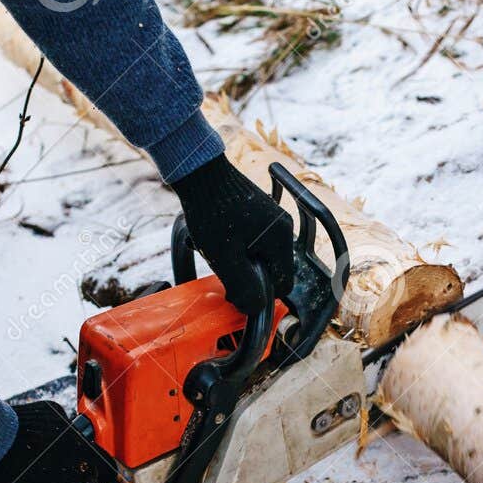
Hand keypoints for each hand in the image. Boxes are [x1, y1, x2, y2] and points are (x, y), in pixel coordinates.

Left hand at [172, 154, 293, 314]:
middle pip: (270, 269)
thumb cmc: (212, 214)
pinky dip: (235, 245)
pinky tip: (217, 237)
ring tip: (216, 247)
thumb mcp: (225, 259)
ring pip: (259, 255)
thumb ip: (243, 287)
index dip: (261, 293)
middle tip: (222, 265)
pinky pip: (252, 240)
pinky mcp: (259, 212)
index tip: (237, 289)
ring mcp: (272, 218)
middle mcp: (283, 228)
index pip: (283, 283)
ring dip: (238, 259)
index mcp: (281, 240)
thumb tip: (255, 309)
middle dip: (247, 274)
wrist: (199, 173)